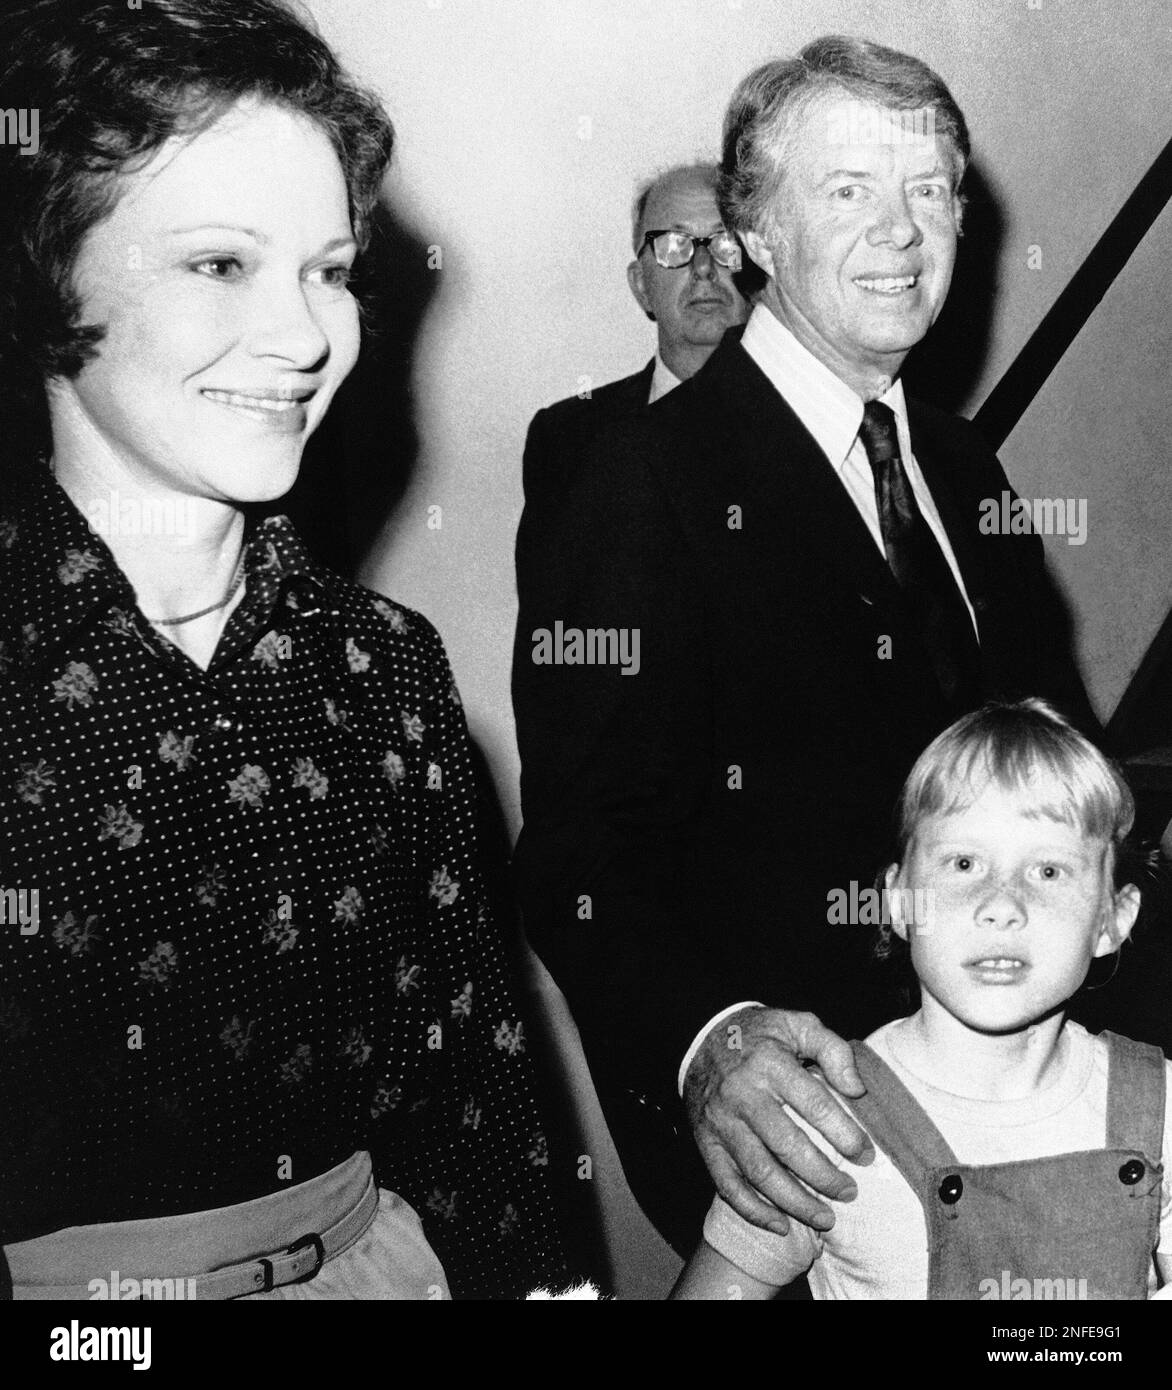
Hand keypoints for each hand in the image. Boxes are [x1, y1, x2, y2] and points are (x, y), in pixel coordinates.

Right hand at [683, 1006, 873, 1235]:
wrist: (700, 1039)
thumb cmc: (761, 1035)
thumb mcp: (798, 1024)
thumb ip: (832, 1050)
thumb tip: (856, 1090)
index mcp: (770, 1063)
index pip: (814, 1104)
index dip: (844, 1134)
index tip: (866, 1154)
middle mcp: (743, 1095)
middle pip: (788, 1146)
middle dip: (824, 1177)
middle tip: (850, 1192)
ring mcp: (722, 1123)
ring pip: (760, 1172)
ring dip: (795, 1202)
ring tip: (825, 1218)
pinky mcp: (706, 1143)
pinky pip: (727, 1185)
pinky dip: (753, 1211)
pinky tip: (780, 1225)